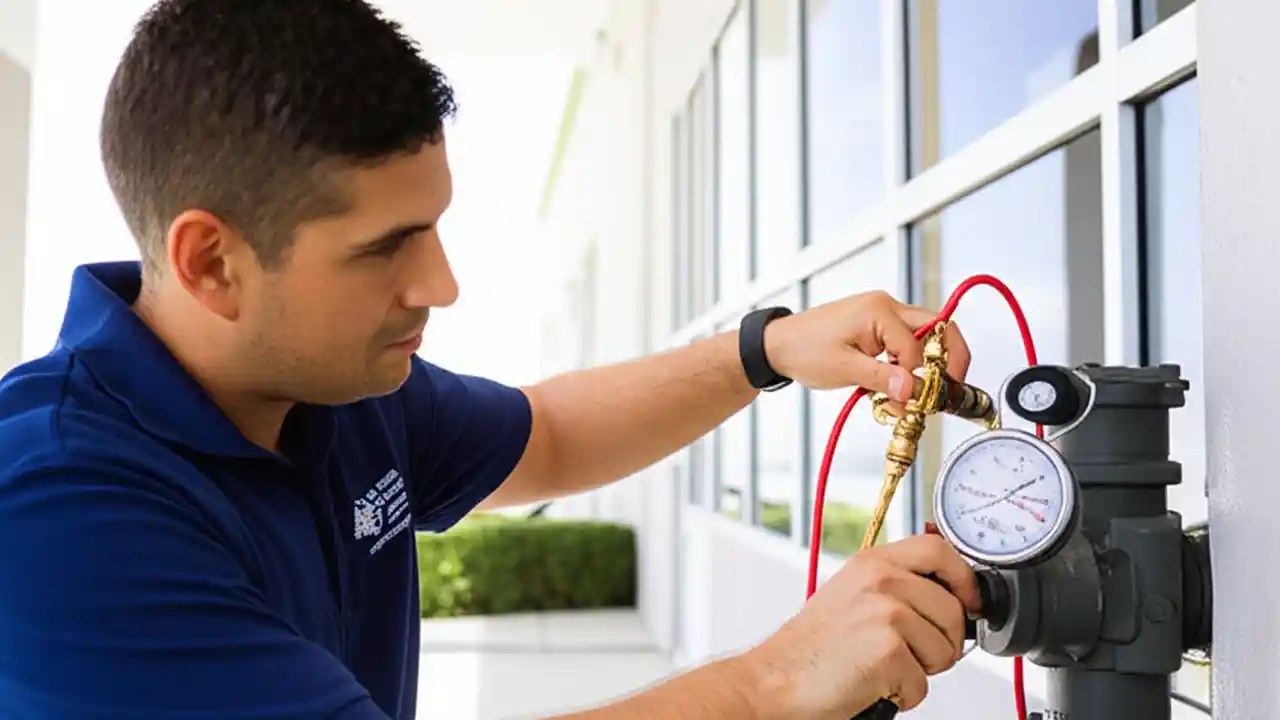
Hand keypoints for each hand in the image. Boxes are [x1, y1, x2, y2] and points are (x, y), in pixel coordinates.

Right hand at [742, 535, 980, 717]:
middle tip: (911, 654)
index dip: (964, 579)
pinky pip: (924, 684)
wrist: (775, 678)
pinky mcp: (888, 652)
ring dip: (922, 671)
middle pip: (954, 608)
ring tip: (883, 666)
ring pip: (946, 650)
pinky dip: (903, 694)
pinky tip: (872, 682)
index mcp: (871, 562)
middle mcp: (880, 581)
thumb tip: (948, 594)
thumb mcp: (851, 593)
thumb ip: (894, 583)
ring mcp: (886, 614)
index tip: (968, 602)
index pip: (939, 550)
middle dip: (945, 642)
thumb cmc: (811, 647)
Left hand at [763, 290, 971, 402]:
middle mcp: (887, 307)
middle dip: (948, 362)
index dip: (919, 379)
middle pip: (939, 329)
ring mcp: (884, 315)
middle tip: (948, 392)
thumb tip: (913, 390)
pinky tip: (898, 389)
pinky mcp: (878, 328)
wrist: (779, 344)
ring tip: (914, 397)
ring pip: (925, 339)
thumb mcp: (843, 368)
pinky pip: (906, 345)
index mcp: (879, 311)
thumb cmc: (804, 350)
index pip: (917, 347)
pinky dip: (909, 367)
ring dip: (926, 367)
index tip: (916, 404)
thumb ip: (881, 378)